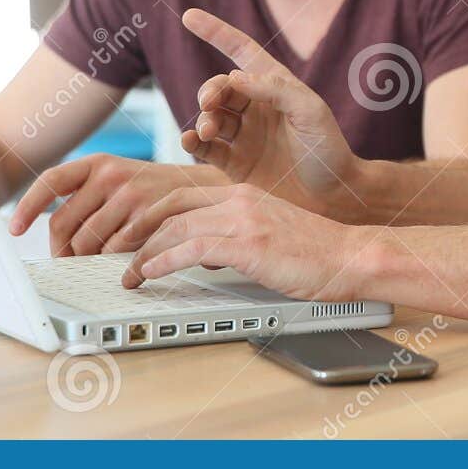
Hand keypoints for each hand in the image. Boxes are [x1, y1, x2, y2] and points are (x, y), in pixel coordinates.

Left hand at [9, 155, 230, 256]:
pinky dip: (116, 264)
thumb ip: (88, 198)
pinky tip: (128, 266)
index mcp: (98, 162)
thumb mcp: (121, 180)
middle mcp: (112, 173)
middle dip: (62, 251)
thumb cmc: (156, 192)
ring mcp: (131, 193)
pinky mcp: (150, 215)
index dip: (28, 206)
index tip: (14, 229)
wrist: (208, 190)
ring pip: (88, 243)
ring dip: (92, 260)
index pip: (51, 181)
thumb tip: (54, 239)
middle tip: (69, 264)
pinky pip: (115, 251)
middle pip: (64, 223)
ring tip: (107, 262)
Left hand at [120, 183, 370, 300]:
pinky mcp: (248, 243)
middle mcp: (239, 199)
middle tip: (115, 251)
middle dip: (136, 229)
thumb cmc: (317, 253)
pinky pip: (191, 248)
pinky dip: (162, 261)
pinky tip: (148, 274)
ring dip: (143, 253)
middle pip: (170, 206)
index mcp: (243, 194)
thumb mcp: (268, 235)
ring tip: (127, 273)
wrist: (351, 257)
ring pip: (175, 227)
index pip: (182, 196)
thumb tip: (201, 254)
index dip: (150, 215)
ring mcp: (243, 219)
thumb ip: (233, 236)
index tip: (132, 236)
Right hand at [181, 8, 359, 205]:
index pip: (241, 51)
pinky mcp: (235, 165)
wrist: (334, 197)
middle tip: (210, 102)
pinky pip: (205, 149)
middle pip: (220, 88)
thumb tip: (235, 78)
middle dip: (210, 90)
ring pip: (210, 116)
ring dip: (204, 117)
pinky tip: (190, 139)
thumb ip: (275, 90)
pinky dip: (193, 142)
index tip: (189, 16)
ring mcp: (243, 136)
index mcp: (275, 87)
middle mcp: (255, 108)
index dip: (216, 32)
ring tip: (208, 129)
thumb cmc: (329, 149)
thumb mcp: (311, 111)